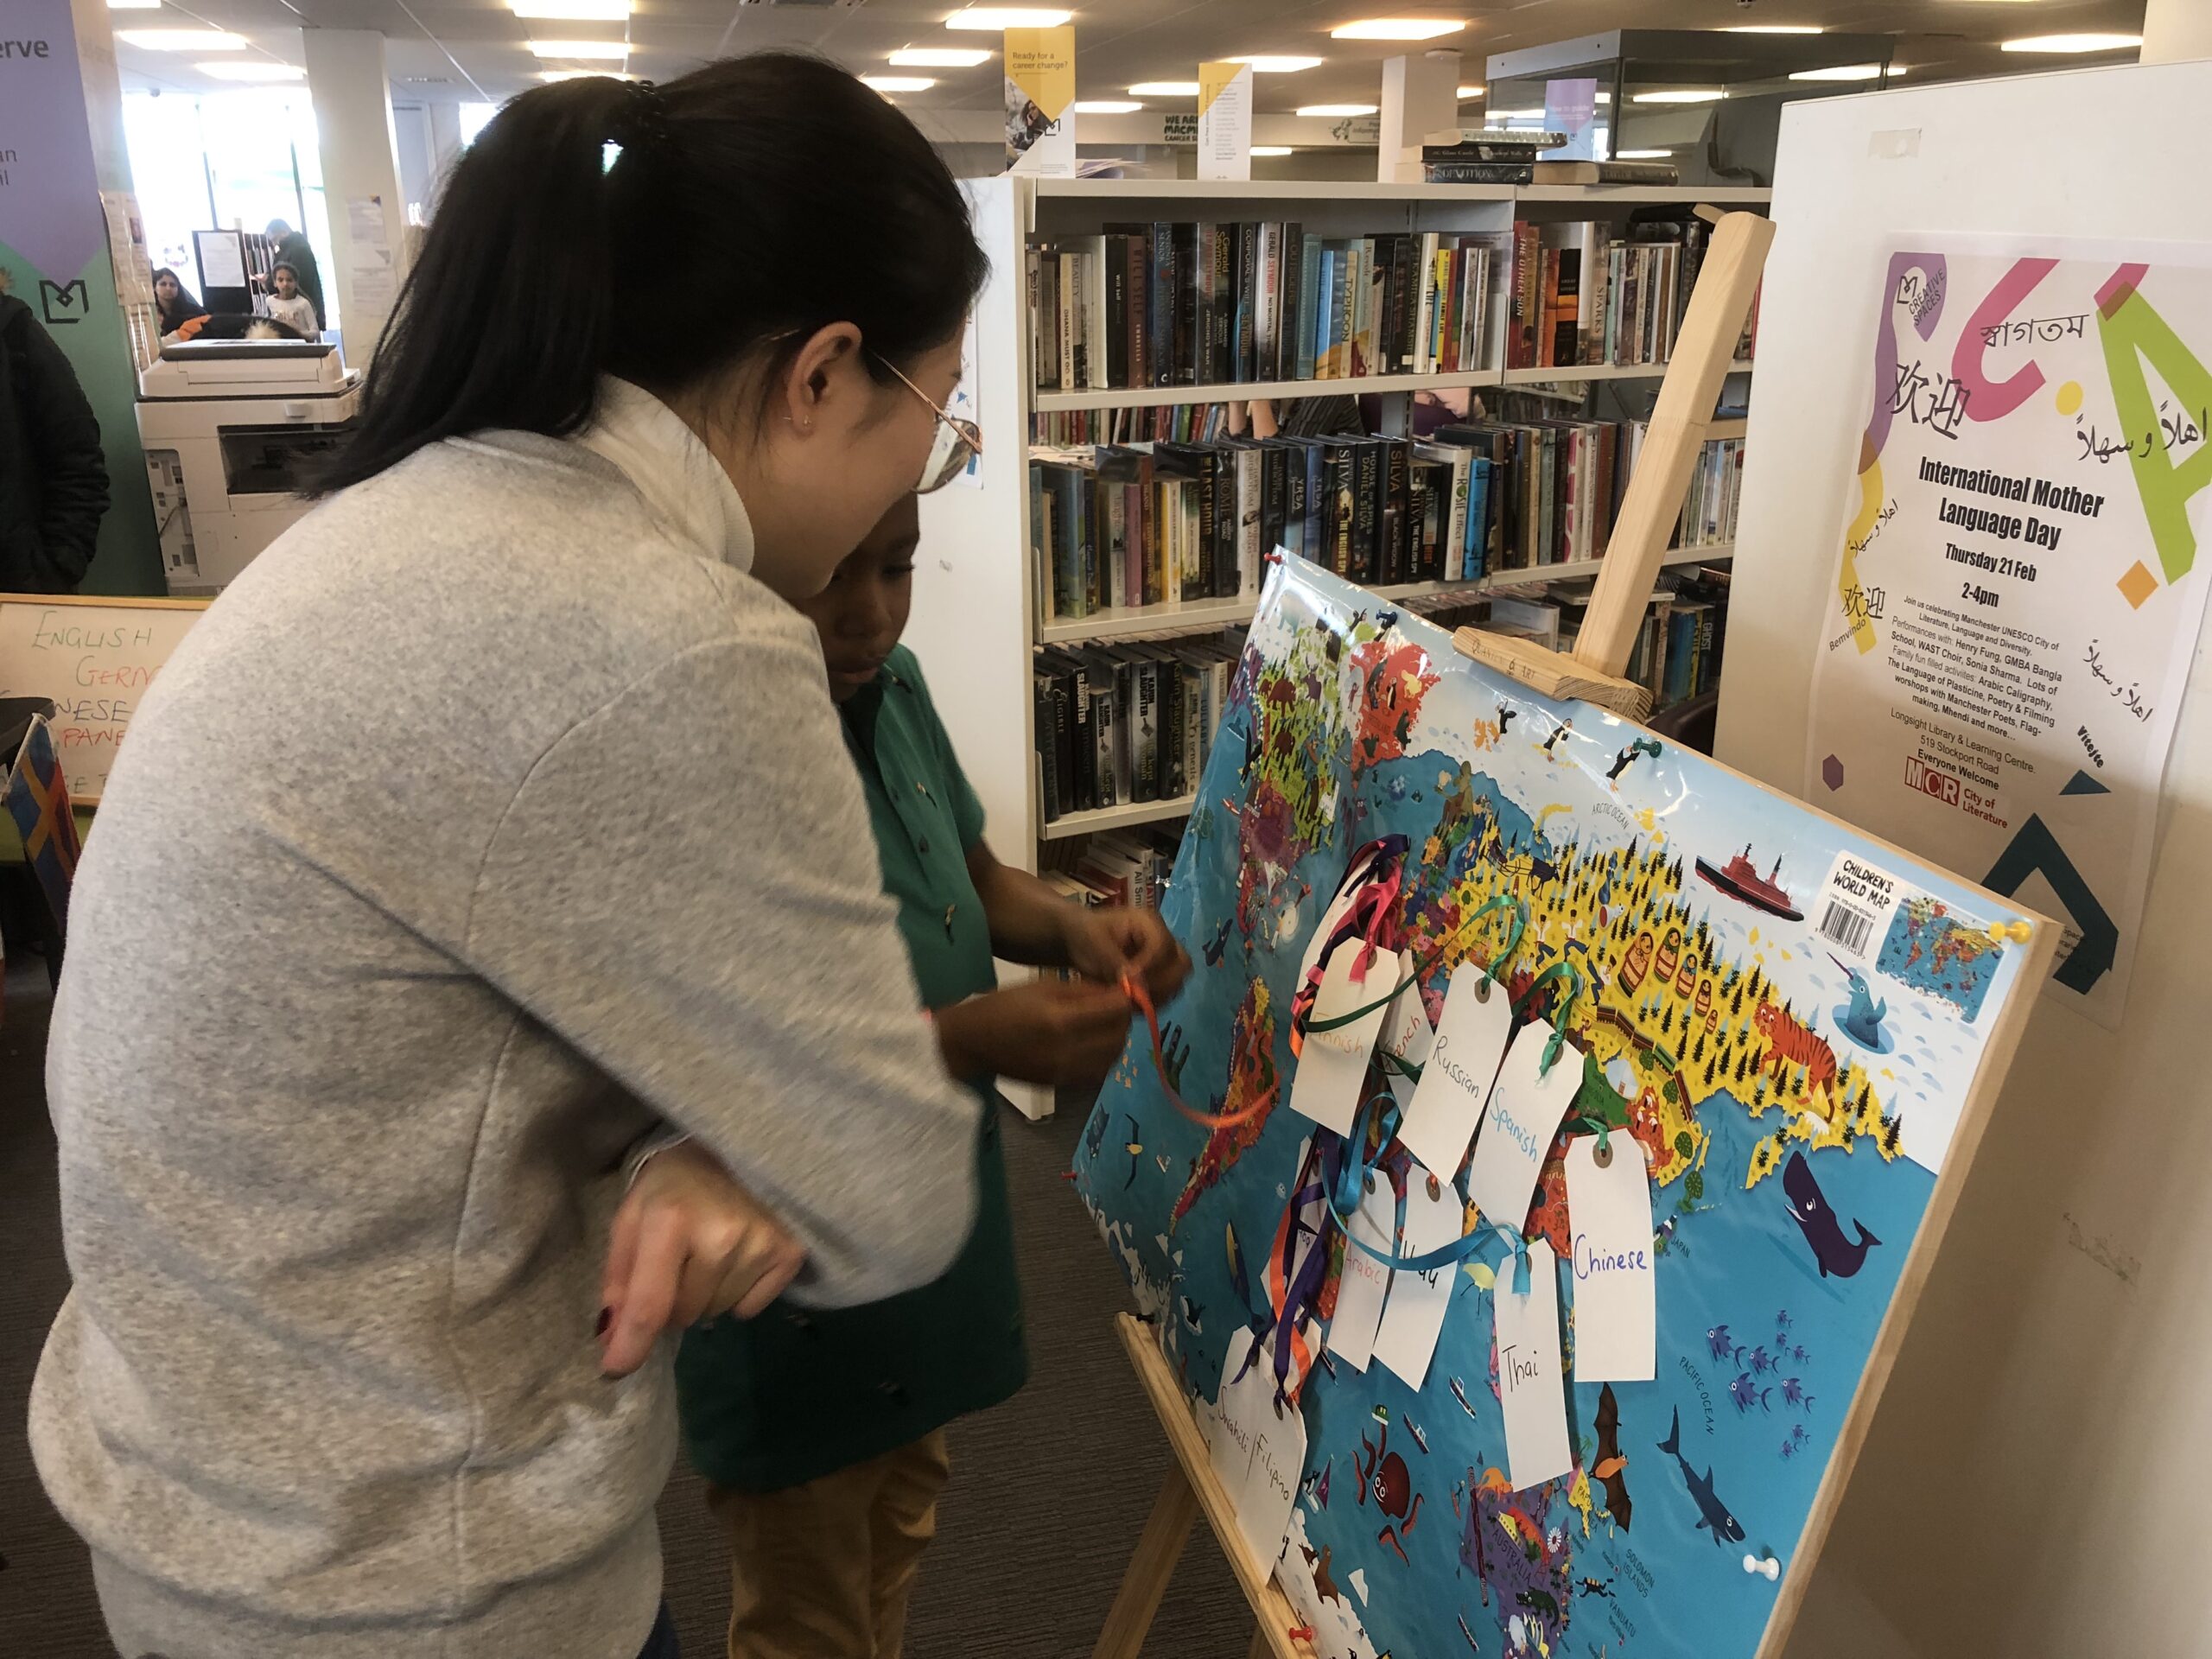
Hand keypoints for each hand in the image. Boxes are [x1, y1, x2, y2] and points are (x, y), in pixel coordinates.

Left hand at [598, 1141, 804, 1376]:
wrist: (737, 1142)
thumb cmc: (675, 1183)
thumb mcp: (632, 1218)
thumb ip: (619, 1279)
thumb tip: (611, 1340)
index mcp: (671, 1220)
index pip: (649, 1306)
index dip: (629, 1347)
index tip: (614, 1371)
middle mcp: (720, 1235)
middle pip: (684, 1315)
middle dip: (672, 1302)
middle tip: (677, 1262)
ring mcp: (760, 1243)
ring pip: (717, 1313)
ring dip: (706, 1296)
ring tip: (709, 1253)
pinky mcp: (790, 1252)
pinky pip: (751, 1308)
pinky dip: (738, 1294)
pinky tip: (737, 1259)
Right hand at [934, 977, 1137, 1087]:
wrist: (972, 1043)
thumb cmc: (1004, 1005)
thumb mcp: (1043, 986)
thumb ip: (1083, 990)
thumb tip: (1118, 992)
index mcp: (1060, 1020)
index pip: (1115, 1010)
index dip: (1124, 998)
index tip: (1120, 990)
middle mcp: (1067, 1050)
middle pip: (1119, 1036)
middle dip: (1123, 1019)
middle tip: (1112, 1007)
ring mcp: (1065, 1072)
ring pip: (1113, 1058)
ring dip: (1116, 1039)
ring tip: (1103, 1025)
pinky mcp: (1061, 1085)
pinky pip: (1098, 1073)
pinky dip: (1103, 1057)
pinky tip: (1092, 1044)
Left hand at [1065, 905, 1190, 1004]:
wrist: (1079, 938)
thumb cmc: (1085, 933)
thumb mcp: (1095, 943)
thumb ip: (1115, 962)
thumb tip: (1135, 983)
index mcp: (1149, 922)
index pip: (1163, 946)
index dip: (1149, 968)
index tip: (1127, 982)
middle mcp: (1163, 938)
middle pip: (1182, 963)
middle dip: (1161, 983)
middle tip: (1135, 995)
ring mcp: (1164, 958)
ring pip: (1178, 980)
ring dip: (1159, 994)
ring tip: (1133, 1001)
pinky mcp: (1160, 974)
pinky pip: (1168, 992)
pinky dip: (1155, 1001)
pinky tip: (1134, 1005)